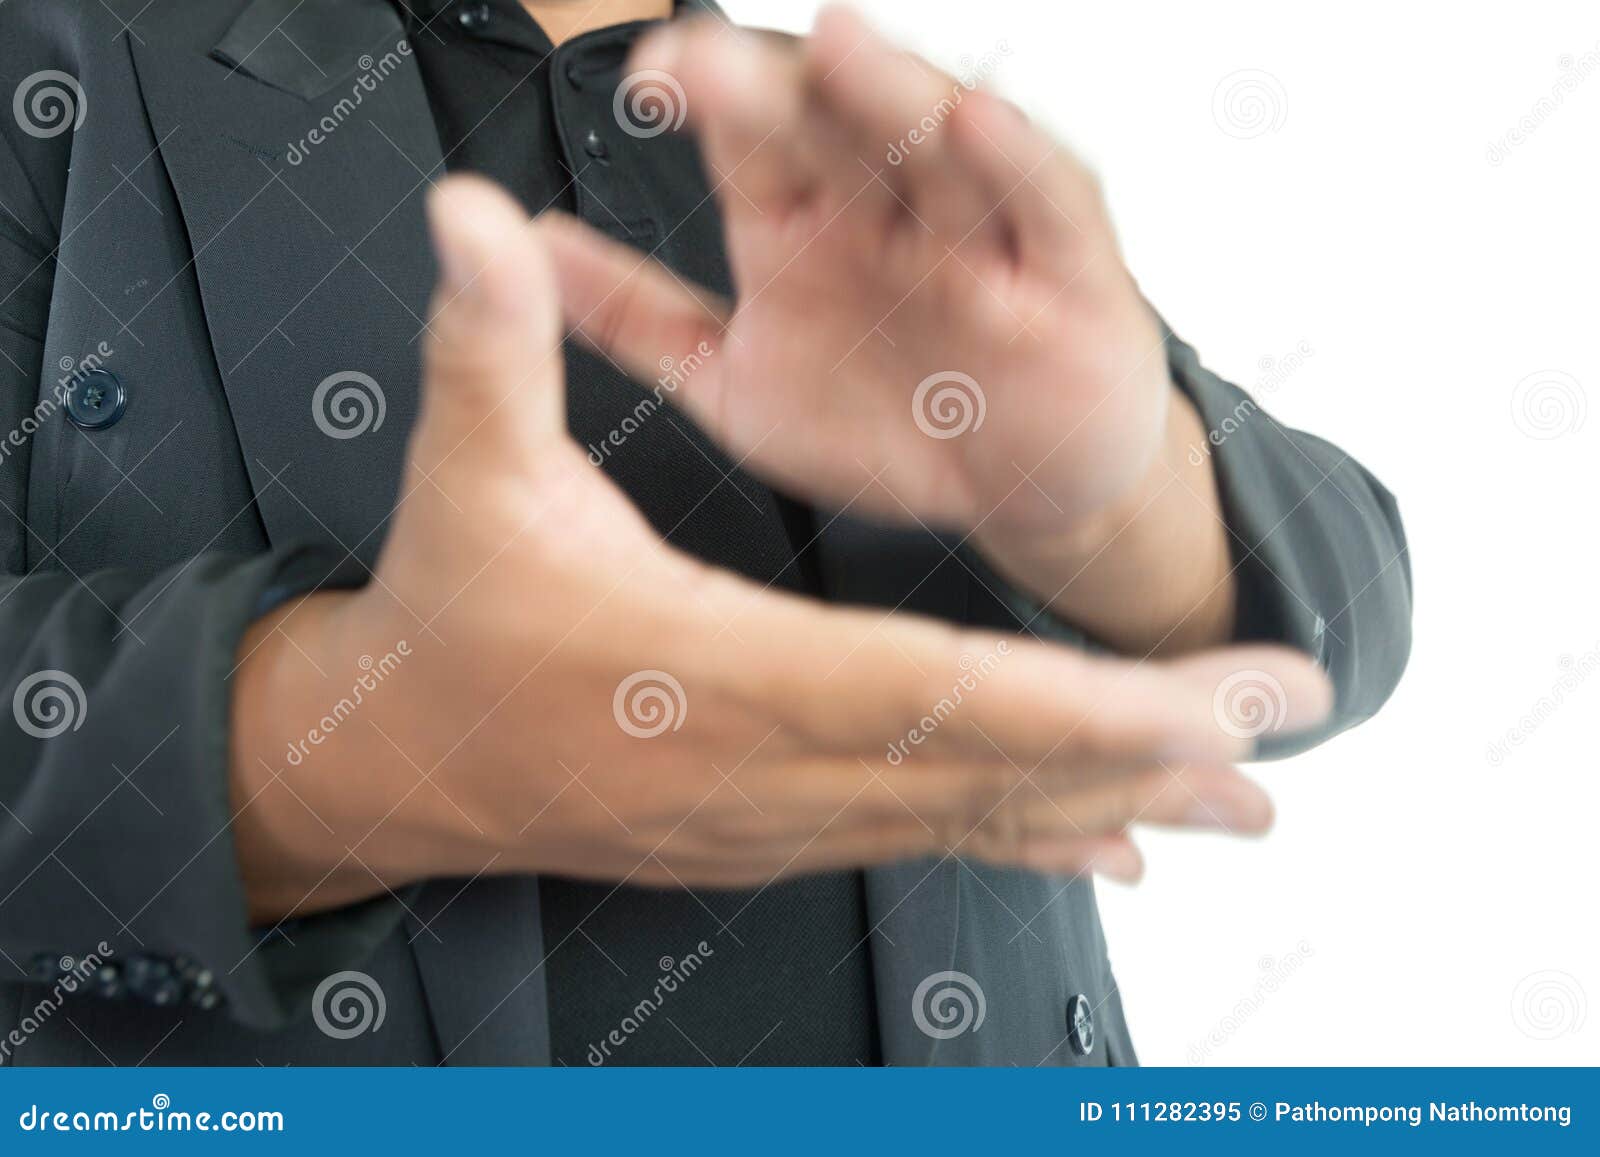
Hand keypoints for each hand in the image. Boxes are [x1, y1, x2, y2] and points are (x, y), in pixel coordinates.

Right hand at [230, 178, 1330, 921]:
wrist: (410, 761)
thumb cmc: (455, 615)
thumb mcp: (468, 472)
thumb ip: (493, 343)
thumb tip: (473, 211)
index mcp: (718, 668)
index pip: (932, 696)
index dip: (1078, 708)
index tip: (1207, 708)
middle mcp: (769, 765)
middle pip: (990, 769)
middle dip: (1148, 756)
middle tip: (1279, 740)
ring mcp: (777, 819)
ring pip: (976, 819)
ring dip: (1118, 805)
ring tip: (1241, 803)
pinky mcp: (773, 835)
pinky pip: (928, 841)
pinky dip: (1034, 840)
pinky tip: (1116, 854)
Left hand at [543, 5, 1169, 547]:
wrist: (1015, 490)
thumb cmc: (890, 424)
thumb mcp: (737, 384)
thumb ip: (635, 318)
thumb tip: (525, 251)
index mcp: (804, 223)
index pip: (747, 137)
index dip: (699, 99)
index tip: (645, 82)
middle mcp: (884, 210)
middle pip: (829, 125)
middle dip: (769, 90)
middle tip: (702, 63)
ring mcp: (975, 231)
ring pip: (933, 144)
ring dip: (886, 93)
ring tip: (835, 49)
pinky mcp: (1069, 271)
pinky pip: (1045, 204)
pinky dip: (1014, 162)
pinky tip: (972, 123)